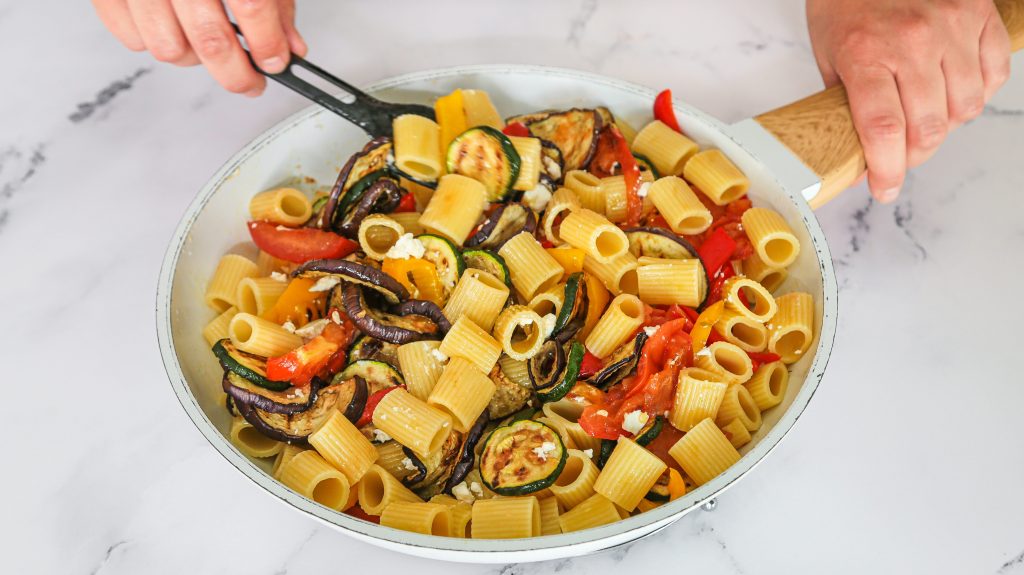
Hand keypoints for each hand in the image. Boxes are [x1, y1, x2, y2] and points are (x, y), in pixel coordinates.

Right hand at [92, 0, 306, 96]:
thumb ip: (274, 3)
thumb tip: (289, 45)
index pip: (251, 7)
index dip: (268, 45)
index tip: (276, 62)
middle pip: (210, 40)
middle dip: (237, 75)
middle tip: (250, 81)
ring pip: (168, 49)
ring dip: (193, 59)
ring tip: (206, 45)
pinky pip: (131, 39)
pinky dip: (154, 42)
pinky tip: (171, 26)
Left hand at [807, 0, 1010, 202]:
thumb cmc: (846, 1)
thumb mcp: (828, 54)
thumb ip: (845, 103)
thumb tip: (857, 154)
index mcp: (865, 54)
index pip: (883, 131)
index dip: (888, 171)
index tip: (884, 189)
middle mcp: (912, 42)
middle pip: (928, 128)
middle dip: (913, 156)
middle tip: (900, 159)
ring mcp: (951, 27)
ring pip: (965, 108)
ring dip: (945, 127)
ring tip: (924, 120)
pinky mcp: (979, 14)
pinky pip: (993, 74)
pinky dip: (977, 94)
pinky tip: (952, 93)